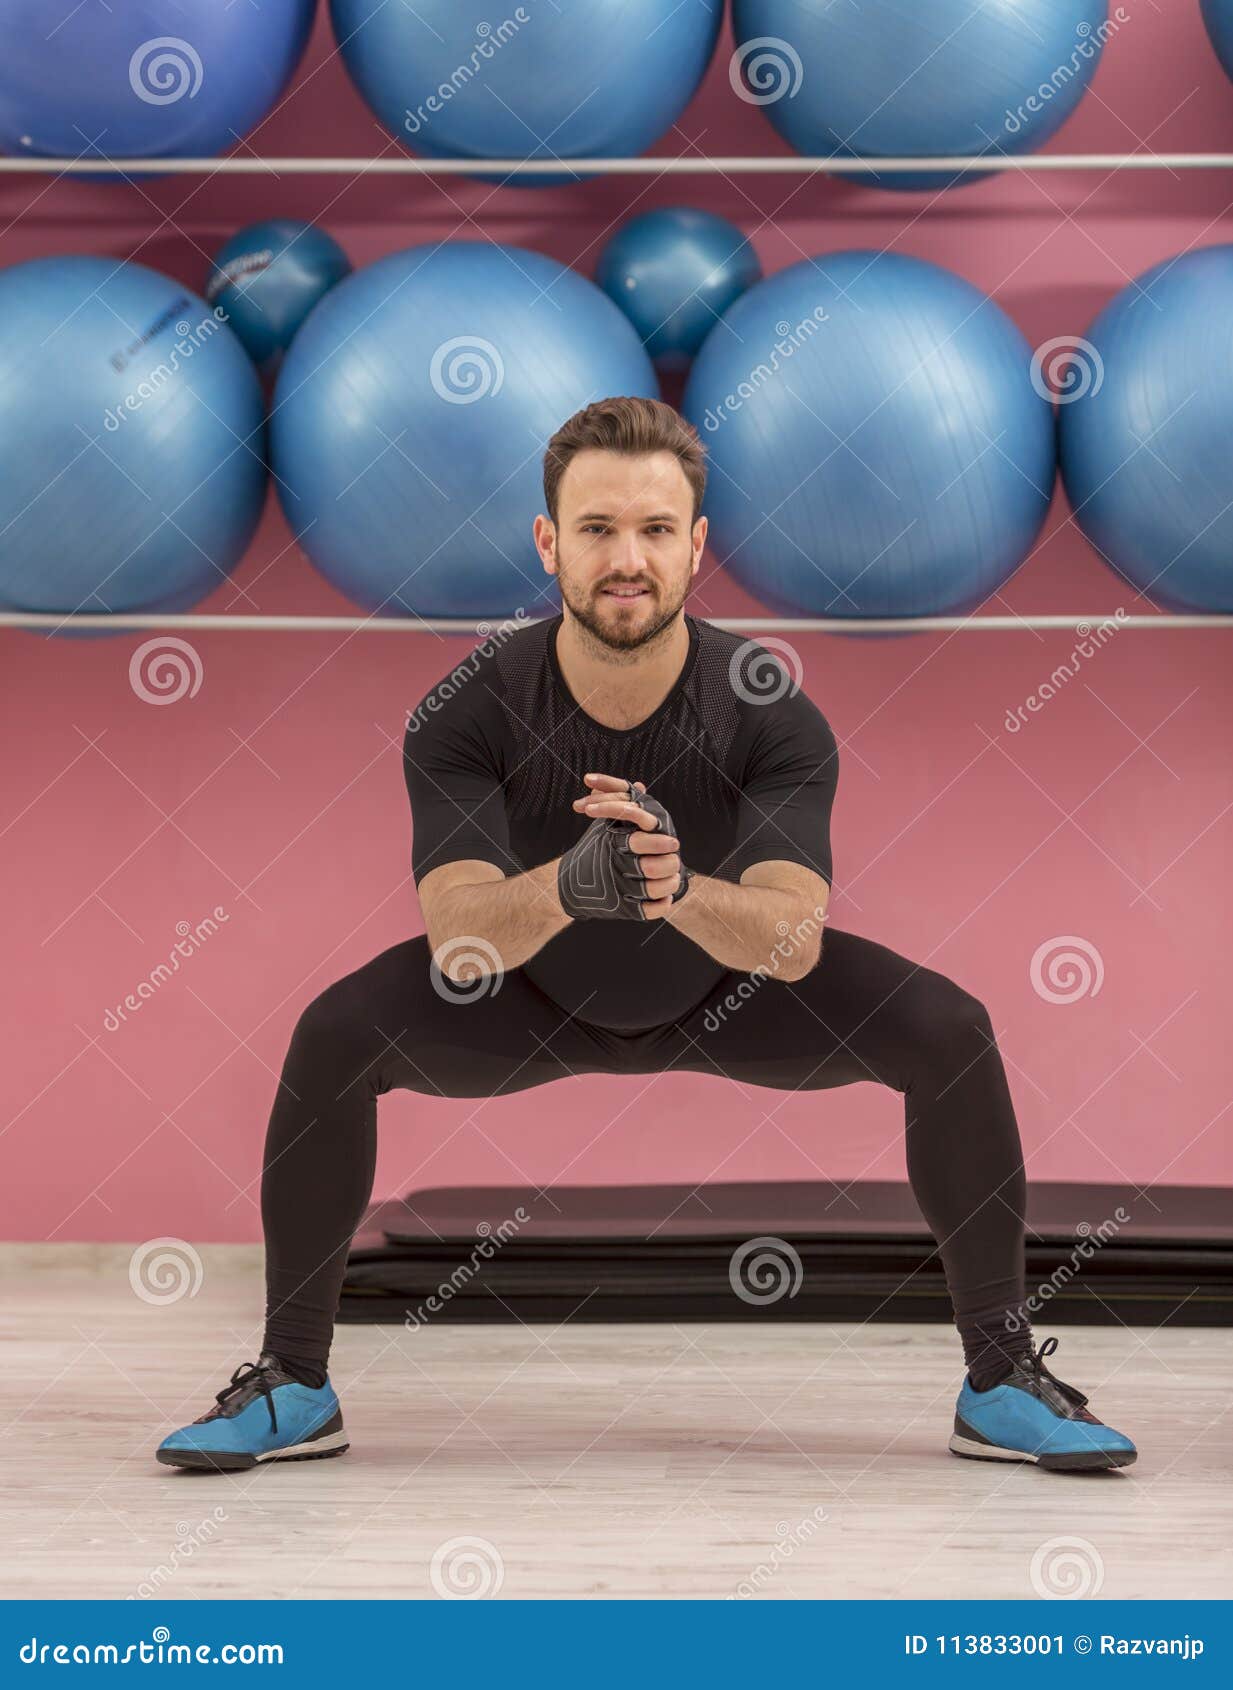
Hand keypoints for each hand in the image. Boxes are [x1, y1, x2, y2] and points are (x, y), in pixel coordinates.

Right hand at [559, 774, 690, 921]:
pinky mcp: (626, 910)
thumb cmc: (595, 849)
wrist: (572, 885)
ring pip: (656, 889)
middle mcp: (618, 868)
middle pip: (650, 867)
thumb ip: (623, 807)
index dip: (657, 842)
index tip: (672, 842)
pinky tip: (665, 896)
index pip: (639, 842)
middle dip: (669, 863)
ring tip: (673, 876)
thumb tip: (640, 786)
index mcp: (615, 846)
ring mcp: (622, 890)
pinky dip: (662, 904)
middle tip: (675, 858)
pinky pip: (651, 911)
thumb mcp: (607, 826)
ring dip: (670, 882)